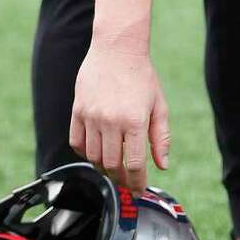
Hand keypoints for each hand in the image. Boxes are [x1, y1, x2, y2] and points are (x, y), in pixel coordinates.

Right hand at [70, 38, 169, 193]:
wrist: (117, 49)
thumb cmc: (142, 76)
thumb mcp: (159, 105)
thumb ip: (161, 137)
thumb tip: (162, 165)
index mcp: (135, 120)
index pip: (134, 164)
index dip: (137, 182)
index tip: (139, 191)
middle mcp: (111, 121)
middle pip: (112, 165)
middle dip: (121, 180)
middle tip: (127, 182)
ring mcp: (92, 116)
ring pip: (94, 157)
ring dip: (104, 167)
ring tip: (114, 167)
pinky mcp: (78, 111)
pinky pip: (77, 143)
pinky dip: (86, 153)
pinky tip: (97, 151)